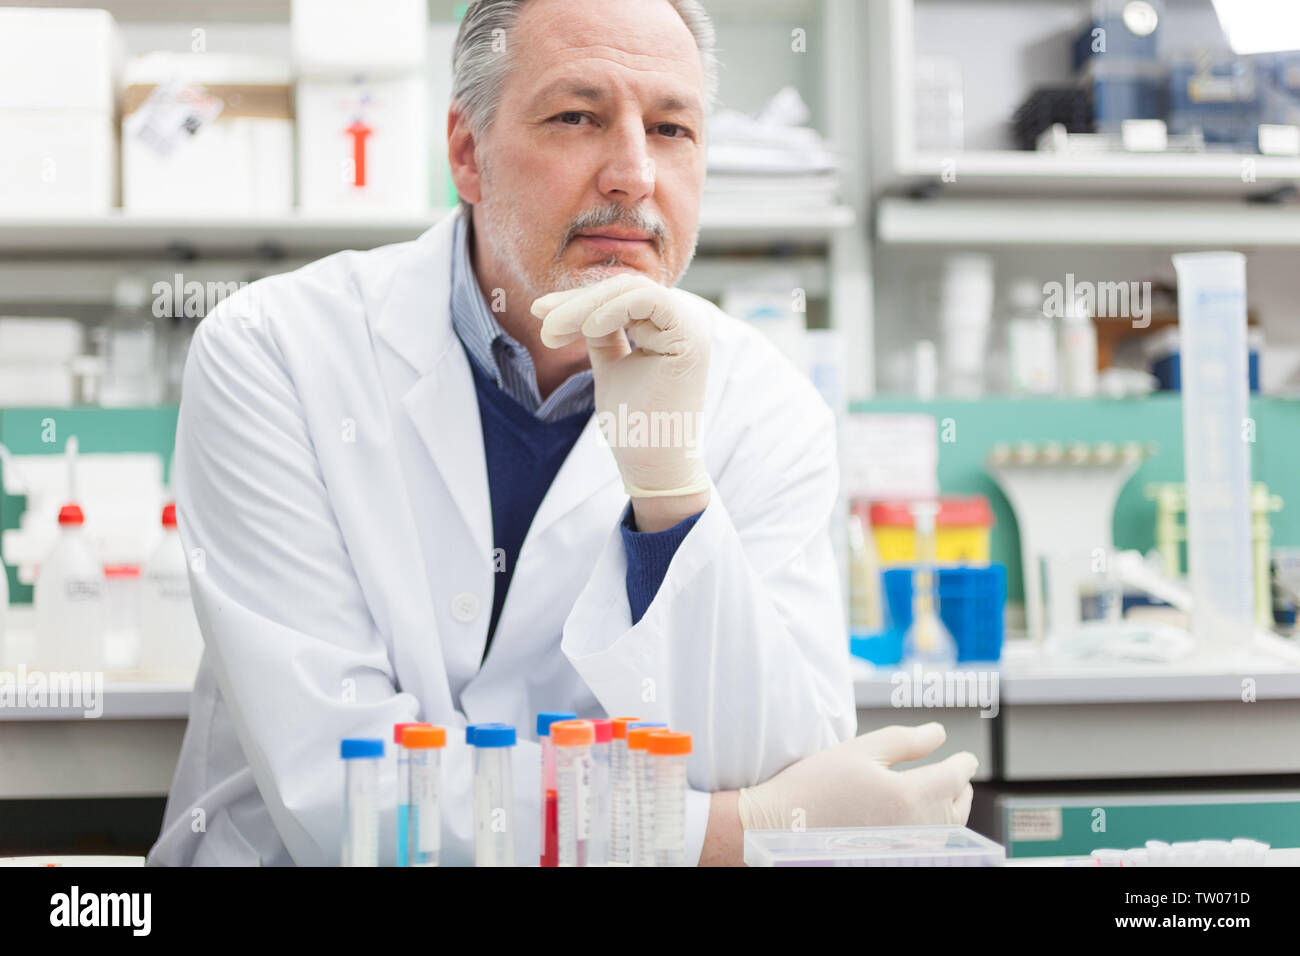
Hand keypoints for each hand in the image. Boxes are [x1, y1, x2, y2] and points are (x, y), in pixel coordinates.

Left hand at [531, 274, 710, 498]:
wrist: (654, 465)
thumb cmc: (635, 424)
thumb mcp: (611, 366)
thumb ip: (601, 333)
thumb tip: (571, 303)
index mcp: (666, 326)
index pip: (618, 295)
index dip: (577, 299)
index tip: (539, 313)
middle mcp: (682, 320)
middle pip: (621, 288)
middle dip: (575, 301)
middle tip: (541, 322)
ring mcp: (689, 325)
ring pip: (630, 289)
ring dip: (584, 305)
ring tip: (552, 332)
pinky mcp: (688, 335)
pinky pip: (647, 300)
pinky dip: (612, 308)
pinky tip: (587, 327)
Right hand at [735, 723, 977, 830]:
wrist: (780, 825)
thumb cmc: (816, 785)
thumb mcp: (860, 750)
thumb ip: (906, 740)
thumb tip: (939, 734)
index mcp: (908, 796)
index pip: (955, 777)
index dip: (964, 763)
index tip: (966, 757)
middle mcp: (914, 829)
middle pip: (958, 808)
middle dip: (960, 788)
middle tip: (958, 775)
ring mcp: (905, 849)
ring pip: (948, 832)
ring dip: (951, 811)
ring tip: (944, 796)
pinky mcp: (893, 858)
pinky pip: (928, 846)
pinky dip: (933, 832)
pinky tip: (920, 821)